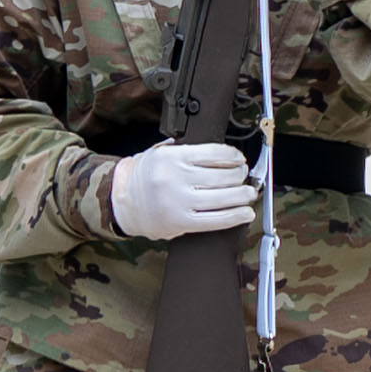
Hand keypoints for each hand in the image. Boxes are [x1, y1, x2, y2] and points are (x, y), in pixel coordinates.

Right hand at [108, 141, 257, 241]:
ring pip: (224, 198)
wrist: (122, 202)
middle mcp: (176, 179)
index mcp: (172, 157)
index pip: (215, 153)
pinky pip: (216, 220)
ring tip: (248, 193)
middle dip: (240, 175)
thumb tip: (222, 154)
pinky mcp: (181, 222)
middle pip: (224, 176)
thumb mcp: (159, 152)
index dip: (234, 157)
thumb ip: (186, 149)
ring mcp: (179, 202)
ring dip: (243, 195)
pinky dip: (235, 216)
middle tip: (243, 176)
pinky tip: (244, 213)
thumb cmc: (143, 177)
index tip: (239, 160)